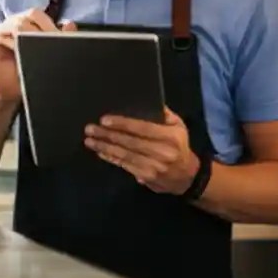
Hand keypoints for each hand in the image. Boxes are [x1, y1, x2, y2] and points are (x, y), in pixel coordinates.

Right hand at [0, 8, 76, 103]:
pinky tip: (24, 53)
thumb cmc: (27, 72)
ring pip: (20, 23)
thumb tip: (70, 24)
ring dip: (31, 35)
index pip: (41, 15)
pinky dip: (16, 43)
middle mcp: (16, 22)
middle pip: (33, 14)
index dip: (51, 24)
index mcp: (29, 23)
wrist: (9, 92)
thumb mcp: (45, 57)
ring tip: (40, 49)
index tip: (60, 38)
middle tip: (52, 43)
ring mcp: (3, 29)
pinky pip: (5, 36)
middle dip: (45, 28)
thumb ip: (58, 40)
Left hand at [84, 107, 199, 194]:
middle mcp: (162, 152)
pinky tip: (100, 152)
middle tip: (90, 129)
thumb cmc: (179, 146)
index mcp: (170, 137)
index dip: (123, 124)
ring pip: (125, 155)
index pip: (143, 128)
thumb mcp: (178, 127)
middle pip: (130, 142)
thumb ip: (164, 115)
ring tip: (89, 140)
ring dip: (104, 147)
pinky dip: (111, 158)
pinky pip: (125, 166)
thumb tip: (148, 101)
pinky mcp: (146, 177)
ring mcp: (154, 167)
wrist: (187, 177)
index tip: (104, 120)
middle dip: (108, 135)